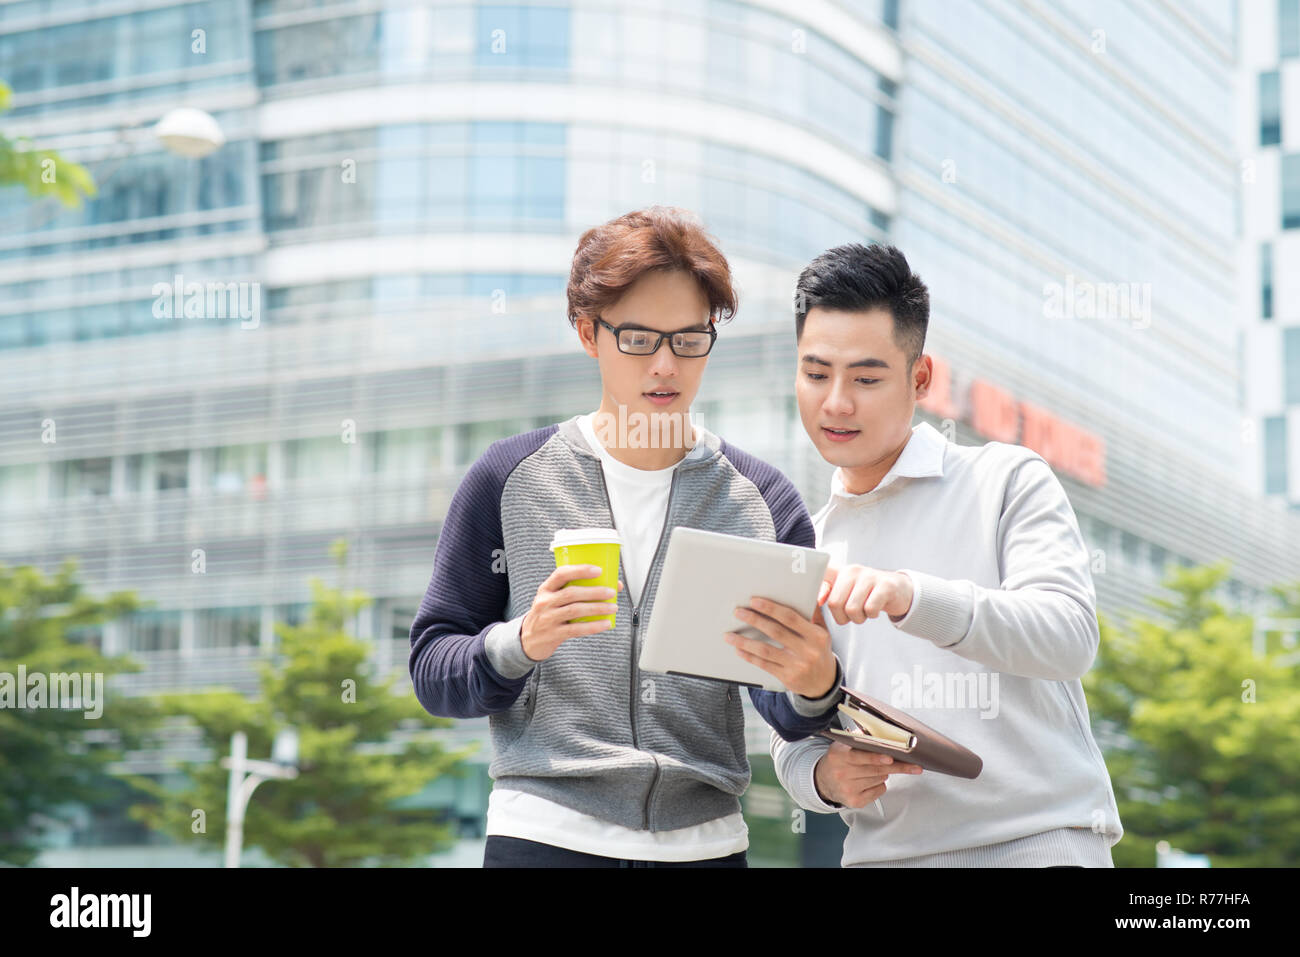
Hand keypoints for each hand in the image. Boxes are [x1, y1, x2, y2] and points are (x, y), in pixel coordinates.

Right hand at [520, 565, 623, 662]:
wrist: (529, 640)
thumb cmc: (549, 614)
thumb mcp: (553, 599)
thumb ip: (576, 590)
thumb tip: (614, 584)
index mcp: (546, 588)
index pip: (561, 574)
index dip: (580, 570)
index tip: (598, 570)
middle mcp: (544, 602)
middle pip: (571, 593)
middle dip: (594, 591)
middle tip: (611, 592)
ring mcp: (547, 619)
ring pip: (575, 610)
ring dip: (597, 608)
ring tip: (613, 607)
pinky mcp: (553, 634)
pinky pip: (576, 629)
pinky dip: (593, 626)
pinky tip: (606, 623)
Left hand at [723, 595, 837, 697]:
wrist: (825, 683)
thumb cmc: (819, 652)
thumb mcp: (822, 632)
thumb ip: (814, 614)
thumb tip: (806, 594)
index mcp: (816, 635)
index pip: (790, 618)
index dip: (771, 608)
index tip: (754, 601)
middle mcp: (807, 651)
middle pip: (775, 632)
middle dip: (754, 620)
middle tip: (738, 612)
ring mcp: (797, 665)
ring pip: (765, 650)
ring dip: (744, 641)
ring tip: (729, 635)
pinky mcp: (787, 677)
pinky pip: (764, 665)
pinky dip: (749, 656)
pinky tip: (738, 650)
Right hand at [813, 740, 922, 807]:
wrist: (823, 781)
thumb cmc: (838, 760)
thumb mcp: (842, 746)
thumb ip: (859, 739)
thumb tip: (882, 734)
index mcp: (838, 756)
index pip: (860, 757)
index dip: (876, 757)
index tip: (890, 758)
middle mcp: (841, 773)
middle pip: (876, 770)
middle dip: (897, 767)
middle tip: (914, 766)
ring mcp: (847, 789)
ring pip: (880, 779)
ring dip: (884, 773)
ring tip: (874, 769)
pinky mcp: (854, 801)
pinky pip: (879, 790)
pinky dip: (880, 784)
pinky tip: (870, 780)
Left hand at [820, 564, 913, 624]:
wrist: (898, 589)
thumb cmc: (866, 592)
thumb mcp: (845, 590)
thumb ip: (827, 592)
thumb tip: (818, 600)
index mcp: (839, 571)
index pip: (820, 575)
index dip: (817, 591)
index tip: (820, 601)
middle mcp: (852, 570)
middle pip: (835, 603)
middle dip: (842, 617)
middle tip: (851, 614)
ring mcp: (869, 576)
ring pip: (852, 609)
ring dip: (858, 618)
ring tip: (864, 611)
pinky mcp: (885, 586)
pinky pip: (870, 609)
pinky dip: (871, 615)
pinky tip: (875, 609)